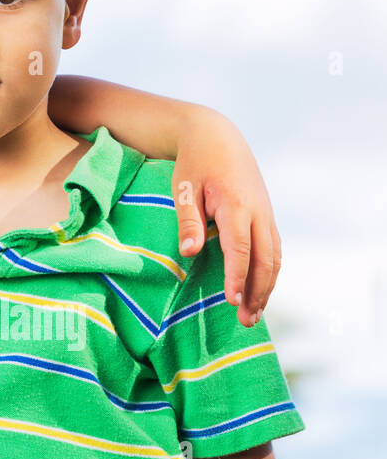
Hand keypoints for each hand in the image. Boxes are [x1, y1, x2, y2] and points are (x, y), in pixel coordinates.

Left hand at [171, 109, 280, 326]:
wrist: (218, 137)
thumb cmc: (194, 163)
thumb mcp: (184, 187)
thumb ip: (188, 220)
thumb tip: (189, 252)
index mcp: (236, 205)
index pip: (240, 249)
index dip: (237, 276)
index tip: (232, 301)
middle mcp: (258, 212)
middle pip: (264, 260)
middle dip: (257, 292)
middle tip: (245, 321)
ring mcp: (266, 214)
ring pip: (275, 257)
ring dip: (267, 287)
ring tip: (253, 314)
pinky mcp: (267, 216)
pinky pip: (274, 250)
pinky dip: (270, 272)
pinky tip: (260, 290)